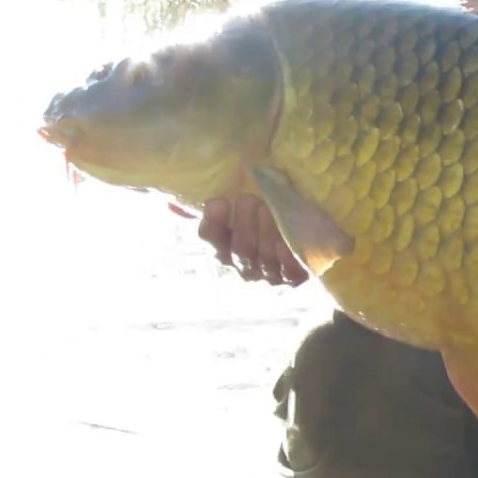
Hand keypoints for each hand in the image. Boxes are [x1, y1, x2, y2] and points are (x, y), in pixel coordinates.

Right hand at [170, 195, 308, 285]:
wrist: (305, 239)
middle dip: (243, 223)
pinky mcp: (296, 277)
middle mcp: (245, 264)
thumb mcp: (240, 211)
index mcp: (226, 246)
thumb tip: (172, 206)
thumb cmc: (265, 220)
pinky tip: (286, 242)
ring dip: (265, 233)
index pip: (211, 237)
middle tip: (249, 199)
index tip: (218, 202)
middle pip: (240, 248)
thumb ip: (212, 208)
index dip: (213, 222)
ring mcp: (271, 274)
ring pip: (264, 257)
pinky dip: (287, 257)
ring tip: (269, 210)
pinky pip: (290, 272)